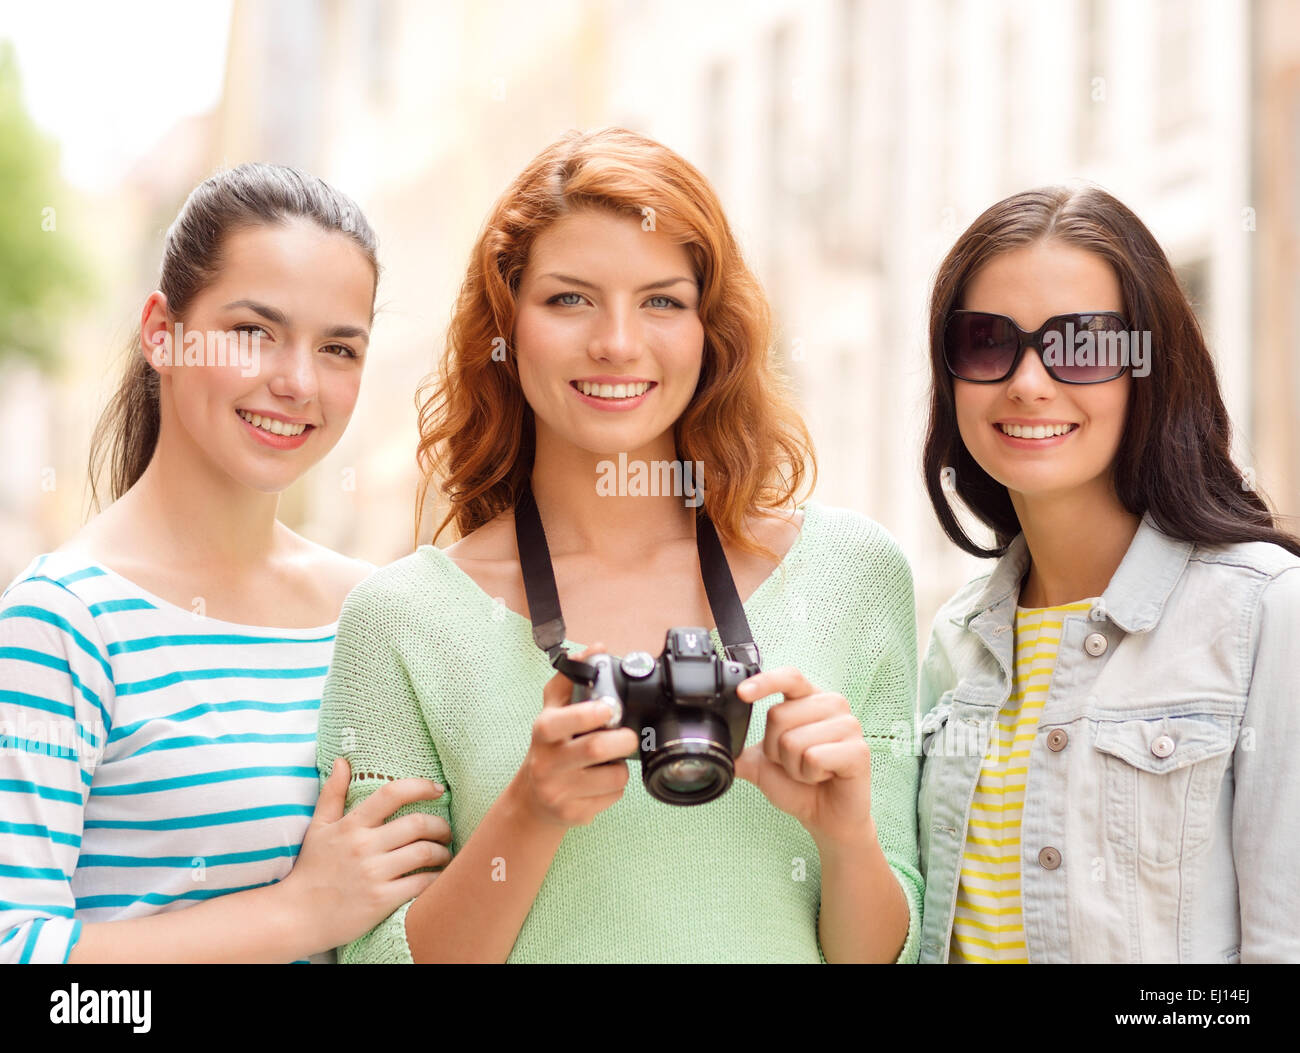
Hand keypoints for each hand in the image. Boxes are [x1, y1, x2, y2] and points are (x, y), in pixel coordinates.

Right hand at [282, 756, 451, 952]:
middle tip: (446, 832)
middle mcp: (364, 846)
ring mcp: (374, 874)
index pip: (392, 794)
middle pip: (418, 824)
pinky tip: (438, 878)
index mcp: (351, 825)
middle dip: (441, 826)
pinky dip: (437, 879)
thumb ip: (333, 793)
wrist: (297, 917)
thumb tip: (342, 761)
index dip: (420, 786)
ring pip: (425, 853)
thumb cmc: (311, 870)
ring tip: (444, 856)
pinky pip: (422, 884)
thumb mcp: (318, 828)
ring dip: (443, 853)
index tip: (437, 789)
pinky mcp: (382, 901)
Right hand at [509, 643, 638, 828]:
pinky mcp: (574, 814)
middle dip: (623, 740)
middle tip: (628, 736)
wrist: (533, 799)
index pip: (565, 720)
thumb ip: (572, 677)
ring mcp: (559, 792)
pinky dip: (616, 787)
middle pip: (596, 749)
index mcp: (543, 732)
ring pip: (612, 776)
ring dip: (621, 767)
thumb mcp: (553, 711)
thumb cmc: (550, 747)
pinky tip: (601, 782)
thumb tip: (597, 649)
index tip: (610, 709)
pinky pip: (613, 796)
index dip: (591, 713)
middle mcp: (546, 763)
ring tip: (611, 761)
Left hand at [734, 667, 874, 847]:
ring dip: (793, 767)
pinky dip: (809, 775)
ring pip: (794, 740)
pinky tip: (823, 777)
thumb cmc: (800, 784)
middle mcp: (832, 704)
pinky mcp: (858, 750)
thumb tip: (713, 743)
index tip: (742, 693)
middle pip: (779, 715)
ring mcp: (849, 725)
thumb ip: (741, 749)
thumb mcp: (762, 764)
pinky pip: (814, 758)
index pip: (788, 676)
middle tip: (795, 762)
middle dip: (776, 750)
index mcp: (810, 699)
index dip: (765, 682)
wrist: (826, 817)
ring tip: (810, 772)